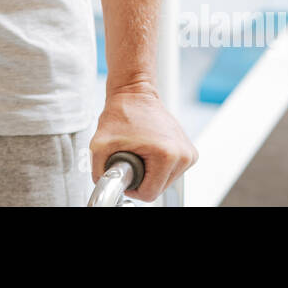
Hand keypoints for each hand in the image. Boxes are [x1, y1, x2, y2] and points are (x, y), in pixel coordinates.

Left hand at [90, 85, 197, 201]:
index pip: (149, 194)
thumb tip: (102, 188)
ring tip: (141, 151)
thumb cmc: (121, 113)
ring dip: (150, 172)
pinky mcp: (189, 151)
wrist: (134, 93)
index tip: (125, 171)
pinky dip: (158, 166)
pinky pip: (171, 172)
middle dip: (142, 177)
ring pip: (165, 182)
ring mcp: (188, 153)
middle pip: (158, 189)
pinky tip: (150, 150)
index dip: (132, 187)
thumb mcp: (100, 144)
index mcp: (166, 155)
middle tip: (132, 156)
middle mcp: (183, 155)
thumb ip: (98, 172)